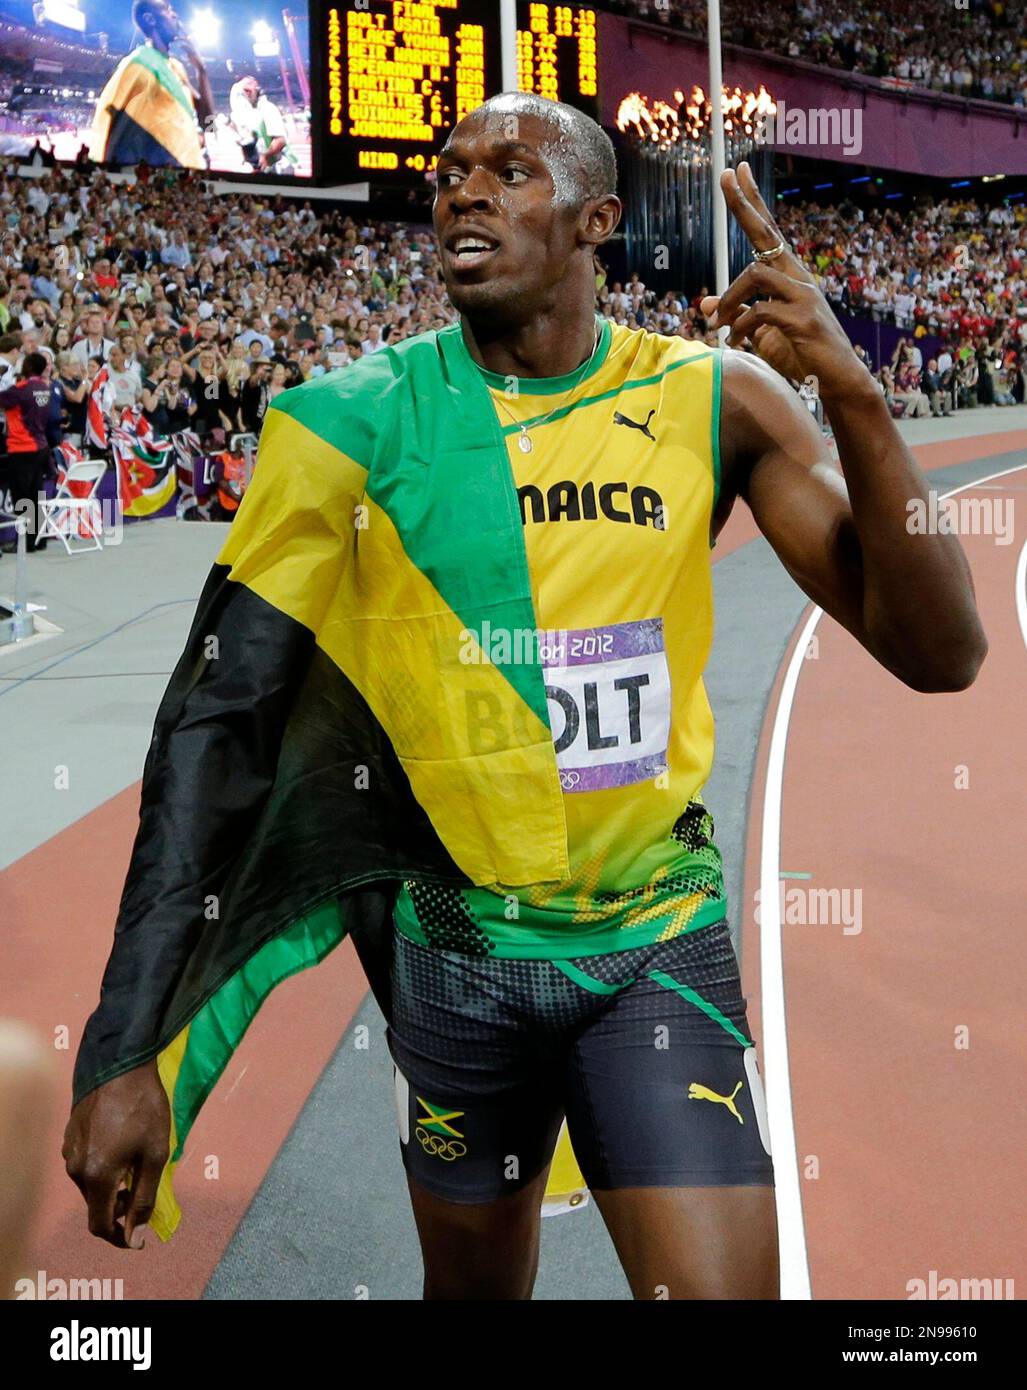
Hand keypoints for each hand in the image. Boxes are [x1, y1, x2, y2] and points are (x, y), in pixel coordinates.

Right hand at [63, 1061, 169, 1247]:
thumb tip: (136, 1236)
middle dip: (118, 1208)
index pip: (100, 1225)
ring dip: (110, 1187)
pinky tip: (121, 1148)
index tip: (137, 1237)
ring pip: (89, 1185)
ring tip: (135, 1165)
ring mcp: (69, 1151)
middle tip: (142, 1193)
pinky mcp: (69, 1136)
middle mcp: (75, 1169)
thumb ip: (144, 1198)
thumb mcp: (155, 1155)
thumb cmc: (144, 1108)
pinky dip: (102, 1169)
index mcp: (96, 1177)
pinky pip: (84, 1164)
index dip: (119, 1237)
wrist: (121, 1065)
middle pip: (95, 1205)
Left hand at [700, 163, 870, 397]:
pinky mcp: (803, 319)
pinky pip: (761, 311)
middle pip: (767, 233)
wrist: (838, 380)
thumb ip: (737, 314)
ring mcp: (804, 296)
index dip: (753, 201)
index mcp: (790, 276)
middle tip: (725, 173)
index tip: (738, 171)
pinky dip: (742, 326)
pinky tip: (735, 342)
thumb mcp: (762, 333)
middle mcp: (799, 277)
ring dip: (729, 299)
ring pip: (756, 275)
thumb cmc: (801, 354)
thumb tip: (705, 306)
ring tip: (719, 325)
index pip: (769, 231)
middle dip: (743, 205)